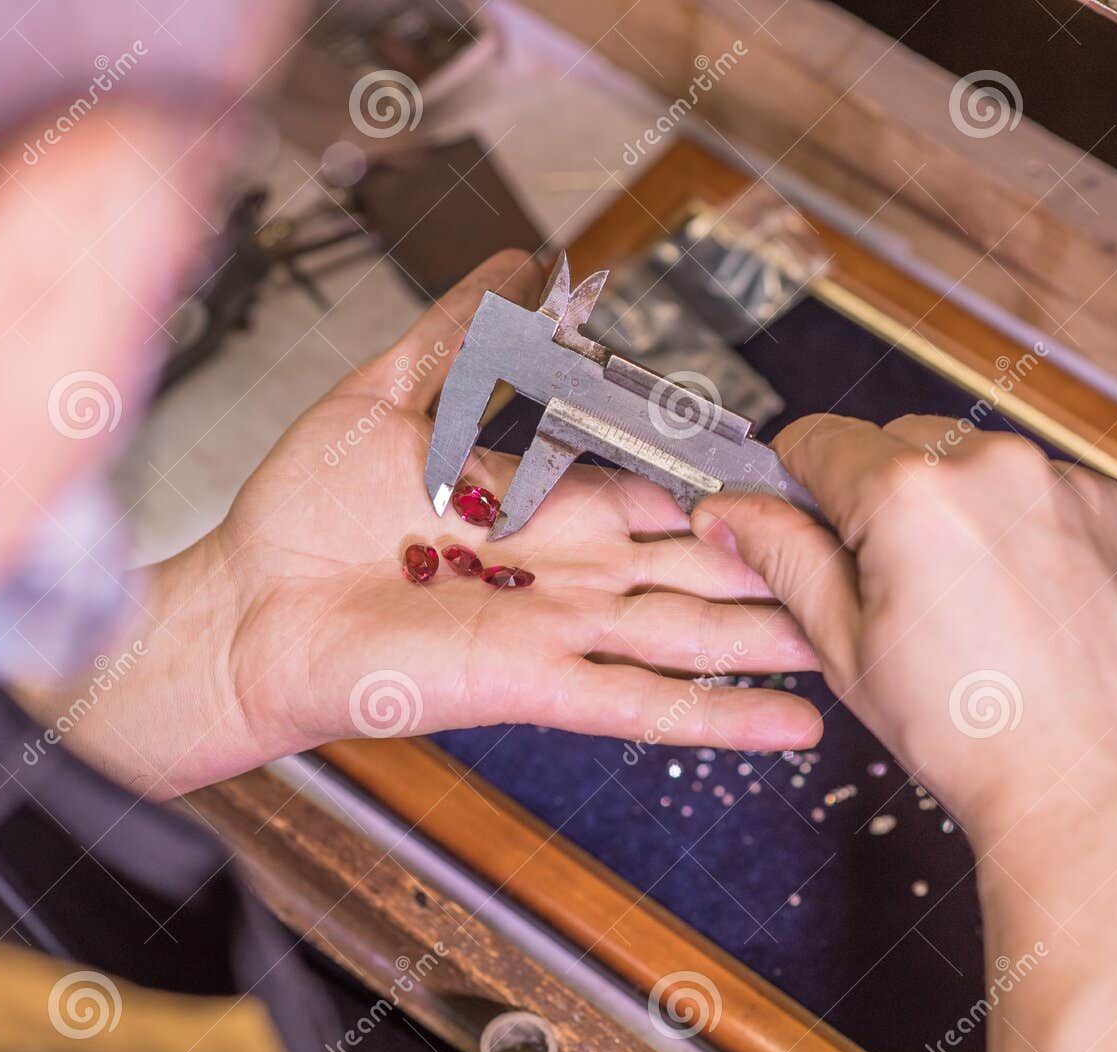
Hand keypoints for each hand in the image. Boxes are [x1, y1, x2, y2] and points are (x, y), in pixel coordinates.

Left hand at [24, 252, 821, 794]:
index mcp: (546, 495)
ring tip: (862, 644)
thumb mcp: (392, 394)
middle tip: (867, 553)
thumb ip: (464, 333)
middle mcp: (567, 563)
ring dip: (776, 639)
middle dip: (780, 557)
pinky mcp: (531, 681)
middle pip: (699, 561)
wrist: (248, 605)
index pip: (661, 479)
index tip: (804, 462)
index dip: (730, 471)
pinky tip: (793, 725)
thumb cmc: (307, 510)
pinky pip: (637, 701)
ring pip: (692, 632)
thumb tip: (522, 261)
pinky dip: (717, 716)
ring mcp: (557, 626)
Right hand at [693, 414, 1116, 841]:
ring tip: (961, 604)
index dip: (793, 481)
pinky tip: (1017, 602)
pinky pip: (1036, 492)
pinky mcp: (1113, 510)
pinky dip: (1014, 528)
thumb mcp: (846, 646)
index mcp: (912, 495)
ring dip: (949, 509)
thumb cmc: (975, 735)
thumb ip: (783, 556)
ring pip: (970, 466)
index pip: (818, 439)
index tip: (795, 516)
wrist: (1100, 791)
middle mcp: (993, 467)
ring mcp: (1063, 484)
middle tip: (883, 584)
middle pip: (897, 445)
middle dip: (876, 499)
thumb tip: (734, 513)